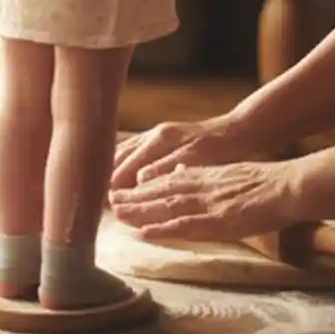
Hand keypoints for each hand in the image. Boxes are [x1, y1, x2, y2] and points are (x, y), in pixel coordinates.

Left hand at [109, 160, 299, 241]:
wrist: (288, 185)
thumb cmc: (264, 180)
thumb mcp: (226, 170)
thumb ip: (201, 173)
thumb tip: (179, 170)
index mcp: (204, 175)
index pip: (165, 179)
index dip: (141, 186)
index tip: (121, 189)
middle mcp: (200, 187)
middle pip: (159, 192)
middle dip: (132, 197)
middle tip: (109, 201)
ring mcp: (208, 204)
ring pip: (165, 206)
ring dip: (139, 211)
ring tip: (117, 214)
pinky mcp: (218, 221)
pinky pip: (184, 226)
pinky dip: (162, 229)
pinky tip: (143, 233)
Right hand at [110, 115, 253, 191]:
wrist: (237, 130)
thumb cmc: (220, 147)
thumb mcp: (197, 159)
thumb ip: (167, 168)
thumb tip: (139, 180)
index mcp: (159, 139)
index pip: (127, 164)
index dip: (114, 185)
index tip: (104, 203)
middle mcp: (153, 134)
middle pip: (120, 157)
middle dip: (107, 178)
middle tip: (97, 200)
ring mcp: (156, 134)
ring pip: (124, 152)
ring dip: (112, 170)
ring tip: (102, 191)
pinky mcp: (161, 138)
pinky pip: (133, 149)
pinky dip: (123, 163)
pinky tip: (120, 174)